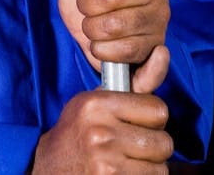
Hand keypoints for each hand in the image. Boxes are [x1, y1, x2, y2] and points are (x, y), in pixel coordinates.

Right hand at [31, 46, 172, 173]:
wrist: (50, 166)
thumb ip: (131, 86)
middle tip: (136, 145)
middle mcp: (101, 131)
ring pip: (160, 166)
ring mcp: (106, 161)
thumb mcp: (96, 101)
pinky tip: (127, 172)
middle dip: (155, 145)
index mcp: (97, 104)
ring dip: (151, 165)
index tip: (140, 122)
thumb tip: (163, 51)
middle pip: (164, 141)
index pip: (157, 109)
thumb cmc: (79, 130)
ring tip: (131, 160)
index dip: (152, 118)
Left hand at [58, 0, 171, 70]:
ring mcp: (160, 16)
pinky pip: (127, 52)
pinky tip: (106, 45)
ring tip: (94, 24)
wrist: (87, 30)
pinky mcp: (157, 46)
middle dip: (88, 2)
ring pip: (117, 25)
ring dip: (93, 28)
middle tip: (86, 3)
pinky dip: (107, 51)